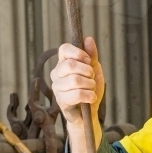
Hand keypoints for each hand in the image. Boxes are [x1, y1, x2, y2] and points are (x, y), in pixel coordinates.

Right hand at [50, 36, 104, 152]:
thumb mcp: (94, 71)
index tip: (88, 60)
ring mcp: (56, 87)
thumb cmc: (90, 90)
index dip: (78, 52)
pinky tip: (91, 98)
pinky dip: (88, 95)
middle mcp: (56, 74)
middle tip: (92, 78)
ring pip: (75, 80)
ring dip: (90, 85)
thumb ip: (92, 56)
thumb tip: (88, 39)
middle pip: (70, 65)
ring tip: (92, 89)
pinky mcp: (61, 101)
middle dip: (87, 72)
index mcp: (63, 63)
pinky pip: (76, 94)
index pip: (64, 49)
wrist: (89, 113)